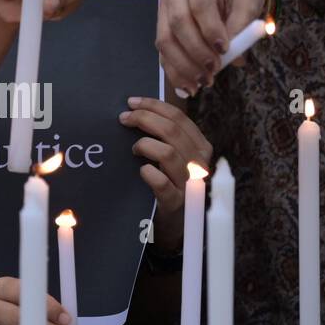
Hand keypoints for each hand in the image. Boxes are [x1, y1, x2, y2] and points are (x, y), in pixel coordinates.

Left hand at [118, 96, 212, 249]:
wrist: (176, 222)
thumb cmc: (171, 181)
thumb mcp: (176, 156)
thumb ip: (167, 136)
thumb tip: (138, 109)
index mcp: (201, 146)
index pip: (178, 117)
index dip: (153, 106)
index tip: (131, 102)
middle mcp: (200, 163)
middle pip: (171, 130)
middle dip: (143, 119)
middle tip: (123, 119)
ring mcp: (189, 183)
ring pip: (167, 153)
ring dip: (144, 145)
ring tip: (133, 148)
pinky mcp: (176, 203)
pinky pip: (162, 183)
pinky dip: (148, 173)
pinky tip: (141, 170)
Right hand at [157, 0, 264, 94]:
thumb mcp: (249, 1)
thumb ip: (242, 27)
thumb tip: (234, 60)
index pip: (200, 4)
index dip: (210, 30)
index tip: (224, 50)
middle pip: (178, 23)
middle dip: (195, 52)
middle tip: (213, 72)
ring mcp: (163, 7)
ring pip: (165, 40)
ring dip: (183, 66)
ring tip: (202, 83)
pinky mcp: (161, 25)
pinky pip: (163, 52)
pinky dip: (175, 71)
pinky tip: (188, 86)